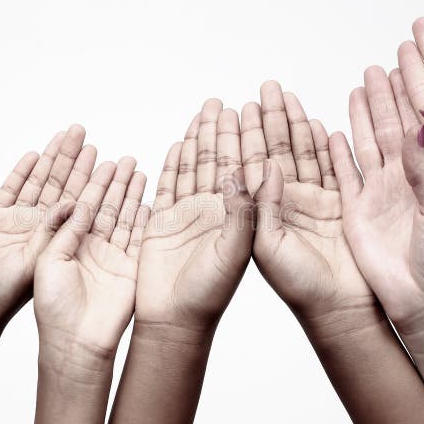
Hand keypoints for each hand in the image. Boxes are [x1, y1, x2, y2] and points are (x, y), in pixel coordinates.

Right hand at [0, 126, 94, 323]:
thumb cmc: (9, 296)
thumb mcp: (44, 263)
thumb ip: (61, 233)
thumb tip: (80, 204)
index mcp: (58, 239)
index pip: (81, 202)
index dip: (95, 180)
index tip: (111, 159)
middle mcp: (41, 227)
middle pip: (62, 185)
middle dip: (75, 159)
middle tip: (86, 133)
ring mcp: (18, 221)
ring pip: (40, 182)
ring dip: (53, 159)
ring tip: (66, 135)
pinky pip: (11, 188)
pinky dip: (22, 171)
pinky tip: (35, 155)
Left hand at [34, 157, 147, 353]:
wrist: (75, 343)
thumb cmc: (52, 308)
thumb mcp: (45, 261)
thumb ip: (60, 230)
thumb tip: (77, 201)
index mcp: (62, 241)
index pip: (76, 201)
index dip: (85, 177)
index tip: (95, 154)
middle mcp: (87, 245)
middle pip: (101, 204)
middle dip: (110, 180)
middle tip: (122, 156)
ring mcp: (109, 256)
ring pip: (121, 216)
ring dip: (129, 193)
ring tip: (137, 168)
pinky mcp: (129, 268)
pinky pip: (137, 238)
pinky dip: (144, 218)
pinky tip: (150, 198)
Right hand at [136, 99, 253, 331]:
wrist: (173, 320)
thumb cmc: (209, 295)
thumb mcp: (235, 253)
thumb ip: (246, 212)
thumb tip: (259, 169)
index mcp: (238, 218)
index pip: (245, 169)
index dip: (248, 139)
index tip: (252, 110)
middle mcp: (216, 213)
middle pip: (219, 162)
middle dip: (222, 131)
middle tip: (225, 103)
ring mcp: (189, 216)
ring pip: (194, 168)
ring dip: (200, 140)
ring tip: (204, 112)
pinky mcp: (163, 222)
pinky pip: (168, 185)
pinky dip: (173, 163)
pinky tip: (180, 142)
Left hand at [242, 81, 373, 319]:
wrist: (338, 312)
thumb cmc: (297, 289)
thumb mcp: (264, 249)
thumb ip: (257, 209)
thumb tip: (255, 169)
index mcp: (258, 213)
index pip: (246, 165)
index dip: (242, 135)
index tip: (237, 105)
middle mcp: (281, 204)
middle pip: (272, 152)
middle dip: (268, 119)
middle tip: (264, 87)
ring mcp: (310, 203)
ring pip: (299, 155)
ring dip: (293, 125)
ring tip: (287, 96)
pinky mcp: (337, 206)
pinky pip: (330, 169)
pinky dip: (325, 146)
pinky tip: (317, 123)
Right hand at [328, 66, 423, 329]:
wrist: (421, 298)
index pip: (414, 128)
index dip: (407, 99)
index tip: (401, 70)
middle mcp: (400, 181)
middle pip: (386, 130)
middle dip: (380, 99)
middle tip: (374, 69)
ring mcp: (376, 194)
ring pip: (364, 148)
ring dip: (359, 119)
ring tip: (355, 90)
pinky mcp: (354, 212)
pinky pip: (343, 177)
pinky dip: (337, 155)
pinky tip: (332, 134)